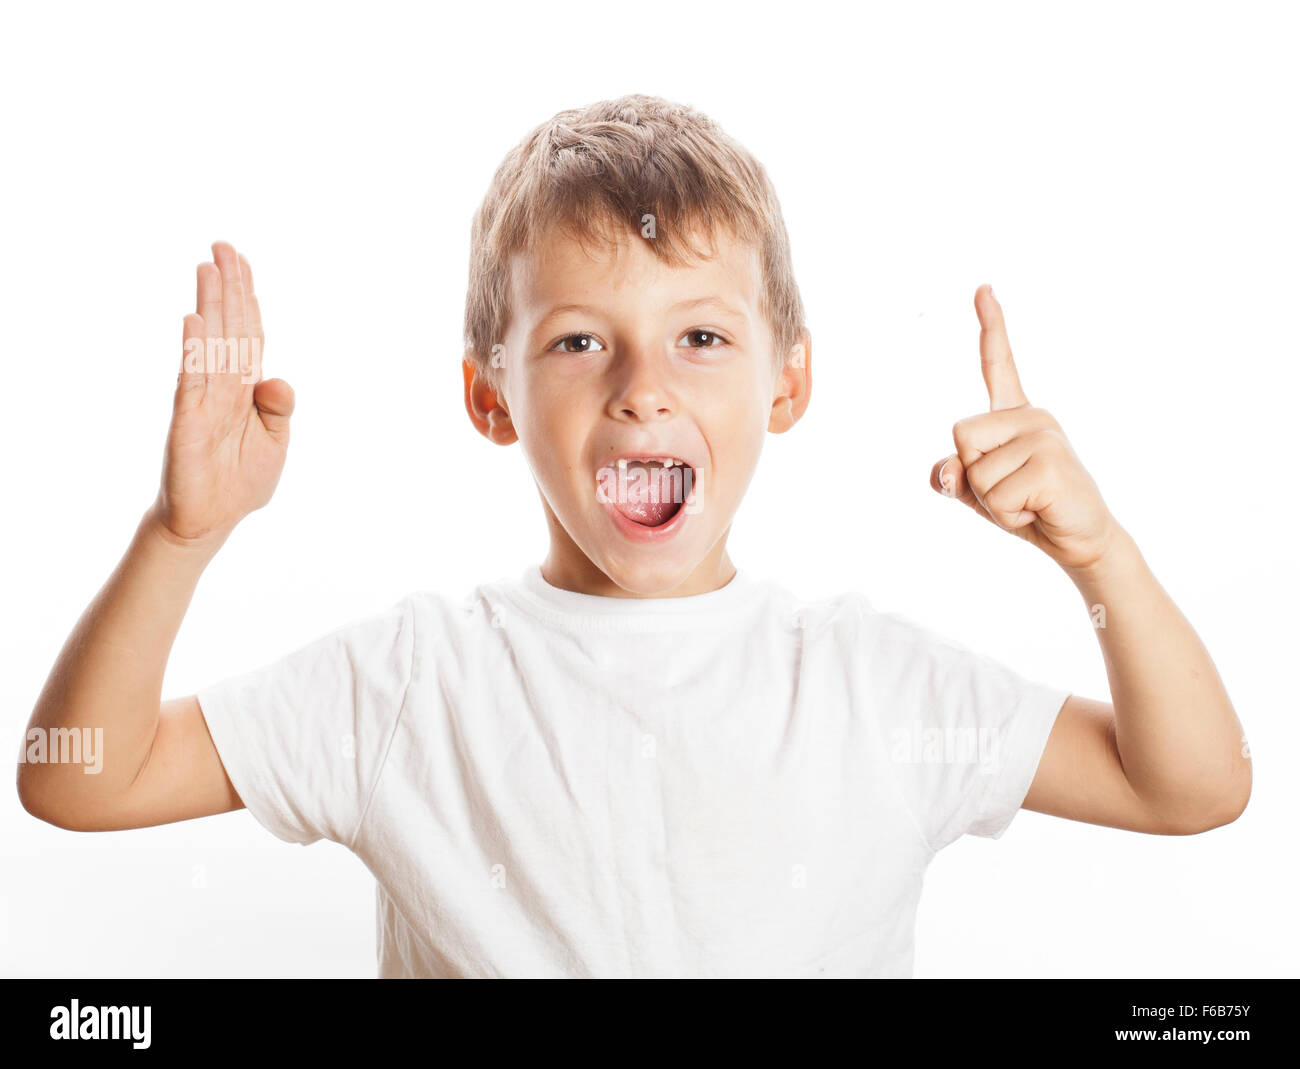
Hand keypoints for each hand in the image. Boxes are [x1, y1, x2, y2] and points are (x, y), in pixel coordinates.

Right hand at [151, 241, 294, 545]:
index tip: (241, 262)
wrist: (211, 521)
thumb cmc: (241, 480)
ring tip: (208, 269)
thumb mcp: (276, 443)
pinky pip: (191, 381)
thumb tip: (278, 380)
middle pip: (228, 328)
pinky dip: (193, 351)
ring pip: (210, 344)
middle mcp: (223, 385)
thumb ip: (280, 409)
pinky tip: (194, 321)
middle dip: (228, 287)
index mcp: (245, 388)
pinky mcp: (188, 421)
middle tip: (223, 245)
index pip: (248, 334)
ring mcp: (203, 400)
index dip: (247, 299)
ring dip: (211, 306)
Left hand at [930, 285, 1117, 572]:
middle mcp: (1032, 417)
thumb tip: (947, 471)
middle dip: (974, 477)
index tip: (983, 288)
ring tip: (1029, 503)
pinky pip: (997, 496)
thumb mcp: (979, 494)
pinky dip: (1008, 516)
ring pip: (977, 473)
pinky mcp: (1051, 463)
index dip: (990, 327)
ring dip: (993, 503)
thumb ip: (951, 477)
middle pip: (960, 437)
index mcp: (1015, 416)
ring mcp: (1045, 436)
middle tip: (1014, 492)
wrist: (1081, 540)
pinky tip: (1039, 510)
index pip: (998, 366)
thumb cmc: (1030, 510)